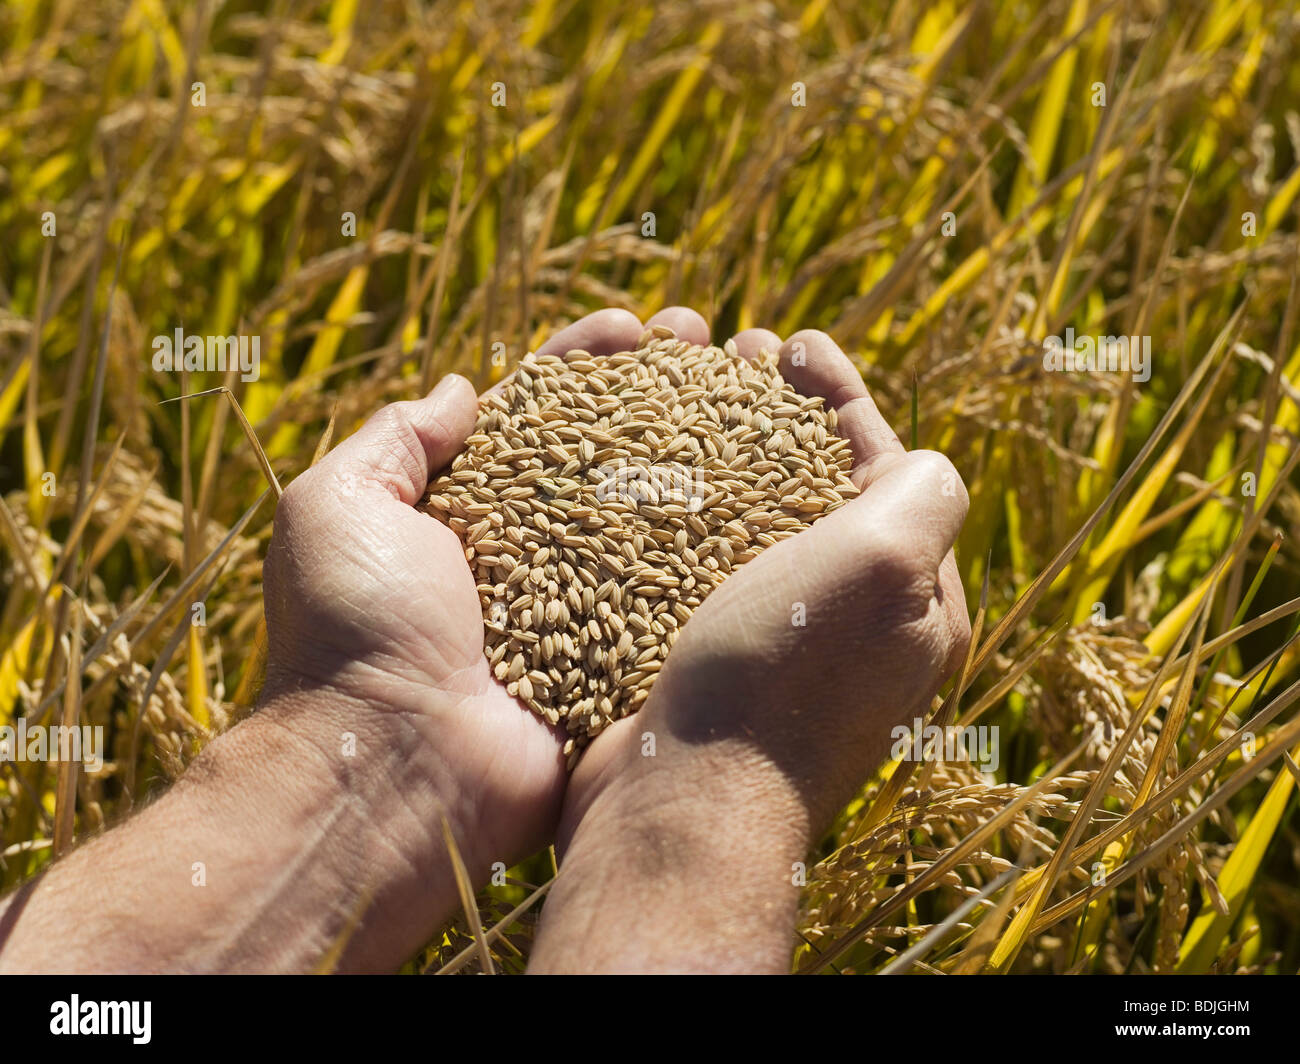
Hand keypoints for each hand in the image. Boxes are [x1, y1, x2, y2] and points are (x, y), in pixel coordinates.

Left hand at [258, 307, 723, 891]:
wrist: (391, 764)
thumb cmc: (354, 630)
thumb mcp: (336, 508)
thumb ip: (392, 441)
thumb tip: (461, 389)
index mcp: (466, 513)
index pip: (537, 417)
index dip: (584, 366)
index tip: (634, 326)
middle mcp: (531, 555)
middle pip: (610, 456)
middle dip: (661, 396)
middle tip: (713, 347)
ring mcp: (583, 609)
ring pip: (656, 517)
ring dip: (706, 454)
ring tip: (756, 397)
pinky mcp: (623, 662)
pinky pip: (680, 597)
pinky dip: (722, 546)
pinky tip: (771, 490)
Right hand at [530, 324, 969, 972]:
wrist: (678, 806)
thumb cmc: (780, 680)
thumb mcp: (882, 567)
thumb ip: (922, 495)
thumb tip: (920, 462)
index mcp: (914, 605)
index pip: (889, 471)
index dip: (842, 398)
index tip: (791, 344)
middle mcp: (853, 627)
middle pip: (817, 488)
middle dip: (778, 415)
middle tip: (731, 356)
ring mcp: (777, 647)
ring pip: (752, 519)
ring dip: (721, 451)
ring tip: (678, 396)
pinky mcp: (707, 661)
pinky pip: (698, 560)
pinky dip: (675, 507)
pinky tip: (636, 471)